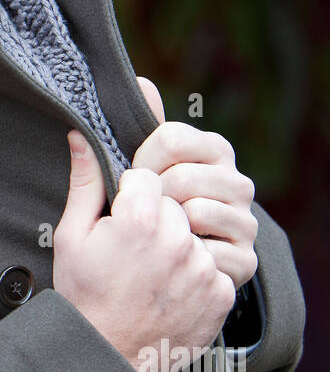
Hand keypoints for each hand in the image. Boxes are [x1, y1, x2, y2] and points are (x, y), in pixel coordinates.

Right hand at [53, 126, 236, 371]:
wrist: (104, 358)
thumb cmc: (82, 296)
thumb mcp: (71, 237)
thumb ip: (85, 182)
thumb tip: (82, 135)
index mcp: (138, 217)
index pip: (146, 178)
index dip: (128, 199)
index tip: (118, 225)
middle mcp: (177, 238)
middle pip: (174, 204)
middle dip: (156, 220)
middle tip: (132, 255)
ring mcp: (201, 268)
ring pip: (194, 234)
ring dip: (178, 248)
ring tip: (150, 276)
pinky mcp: (219, 293)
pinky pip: (212, 266)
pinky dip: (195, 277)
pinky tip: (168, 293)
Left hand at [131, 77, 257, 290]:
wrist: (152, 282)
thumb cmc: (141, 217)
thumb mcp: (132, 175)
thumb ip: (129, 136)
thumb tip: (127, 90)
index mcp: (212, 152)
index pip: (172, 138)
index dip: (142, 159)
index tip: (131, 177)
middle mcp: (237, 183)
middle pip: (184, 176)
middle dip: (152, 196)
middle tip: (142, 212)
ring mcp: (245, 221)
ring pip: (197, 211)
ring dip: (166, 225)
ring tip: (158, 234)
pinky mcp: (245, 260)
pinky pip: (207, 252)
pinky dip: (183, 257)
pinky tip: (174, 260)